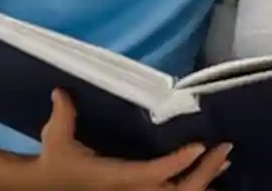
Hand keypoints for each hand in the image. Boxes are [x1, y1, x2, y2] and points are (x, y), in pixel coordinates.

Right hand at [34, 89, 232, 189]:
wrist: (48, 186)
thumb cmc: (55, 162)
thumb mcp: (56, 138)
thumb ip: (63, 115)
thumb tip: (61, 91)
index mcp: (118, 177)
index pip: (155, 173)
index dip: (179, 162)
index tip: (199, 145)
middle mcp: (133, 190)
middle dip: (205, 172)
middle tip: (224, 149)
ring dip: (204, 180)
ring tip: (223, 161)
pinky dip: (193, 187)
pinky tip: (207, 178)